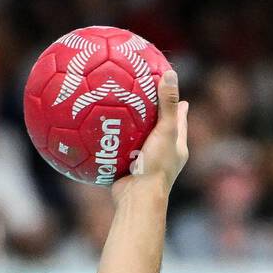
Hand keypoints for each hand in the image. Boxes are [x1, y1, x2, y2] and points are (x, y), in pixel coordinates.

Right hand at [112, 68, 188, 203]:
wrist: (137, 199)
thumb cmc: (155, 166)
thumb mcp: (165, 131)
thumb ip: (166, 104)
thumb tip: (170, 73)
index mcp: (176, 147)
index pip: (179, 118)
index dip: (176, 102)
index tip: (170, 85)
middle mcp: (162, 155)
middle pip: (157, 128)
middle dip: (151, 112)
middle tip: (141, 92)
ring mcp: (144, 163)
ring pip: (135, 139)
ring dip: (126, 125)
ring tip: (113, 106)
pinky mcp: (127, 170)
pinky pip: (116, 150)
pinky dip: (108, 139)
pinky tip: (93, 129)